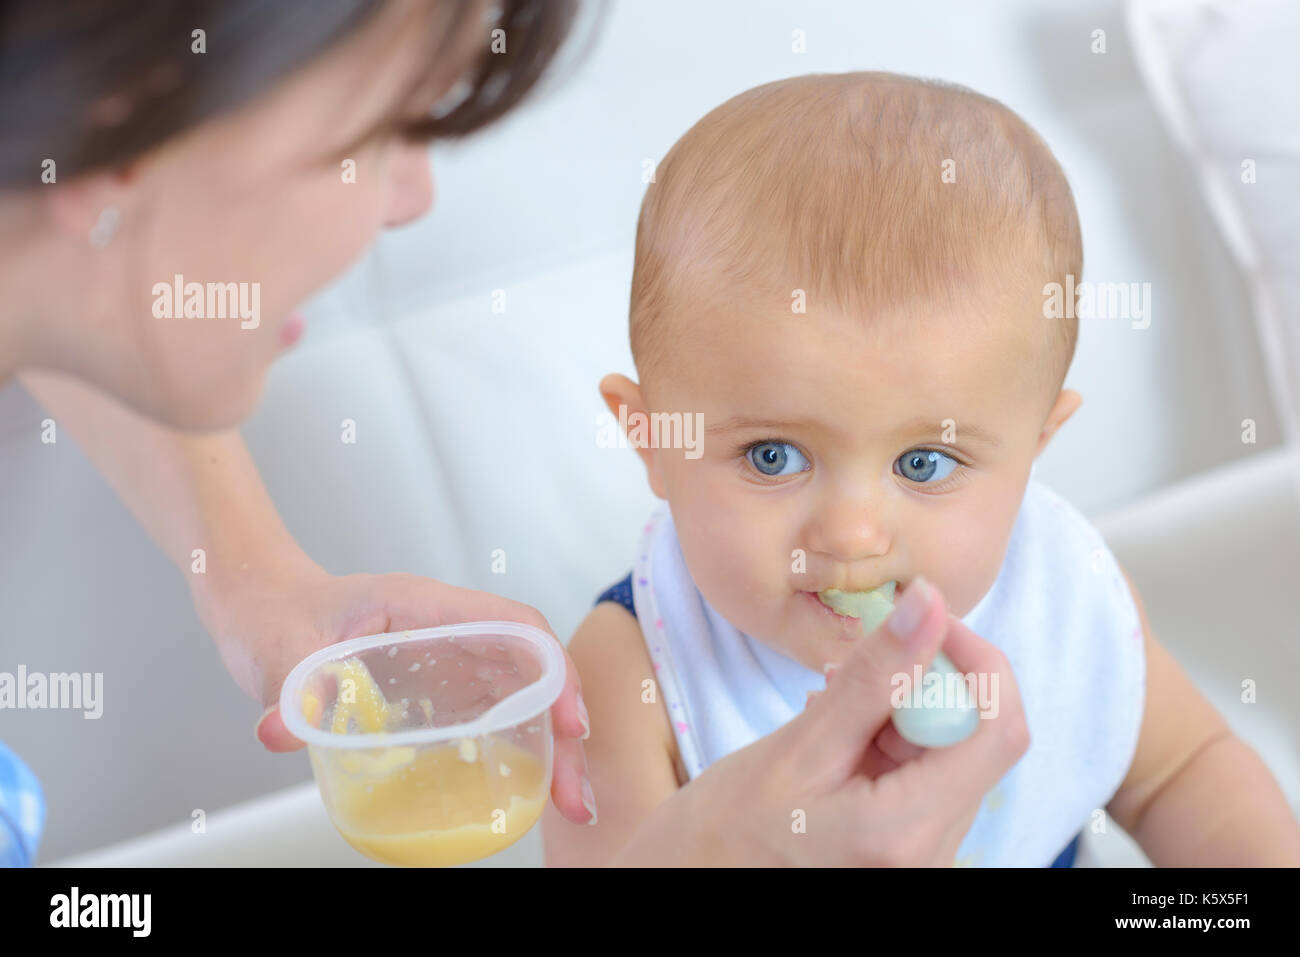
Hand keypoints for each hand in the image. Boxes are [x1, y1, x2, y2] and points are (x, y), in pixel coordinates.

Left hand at [190, 556, 595, 825]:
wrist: (261, 606)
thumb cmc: (276, 613)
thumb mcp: (279, 650)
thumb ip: (289, 689)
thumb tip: (279, 735)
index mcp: (423, 604)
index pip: (513, 626)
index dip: (552, 670)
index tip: (568, 723)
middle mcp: (447, 627)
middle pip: (532, 668)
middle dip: (564, 728)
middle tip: (574, 795)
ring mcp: (447, 655)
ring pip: (523, 692)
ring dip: (552, 743)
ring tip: (567, 801)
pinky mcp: (438, 684)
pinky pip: (496, 709)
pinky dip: (521, 744)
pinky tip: (527, 785)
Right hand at [614, 578, 1028, 864]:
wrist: (695, 878)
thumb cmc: (728, 827)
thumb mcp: (799, 745)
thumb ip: (874, 675)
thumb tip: (932, 604)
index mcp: (909, 831)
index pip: (999, 730)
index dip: (976, 661)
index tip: (923, 622)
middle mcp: (933, 853)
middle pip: (976, 738)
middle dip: (926, 686)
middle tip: (850, 670)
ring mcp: (924, 854)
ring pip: (950, 753)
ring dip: (902, 712)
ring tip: (831, 710)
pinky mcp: (910, 847)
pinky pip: (926, 775)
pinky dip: (890, 741)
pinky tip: (839, 740)